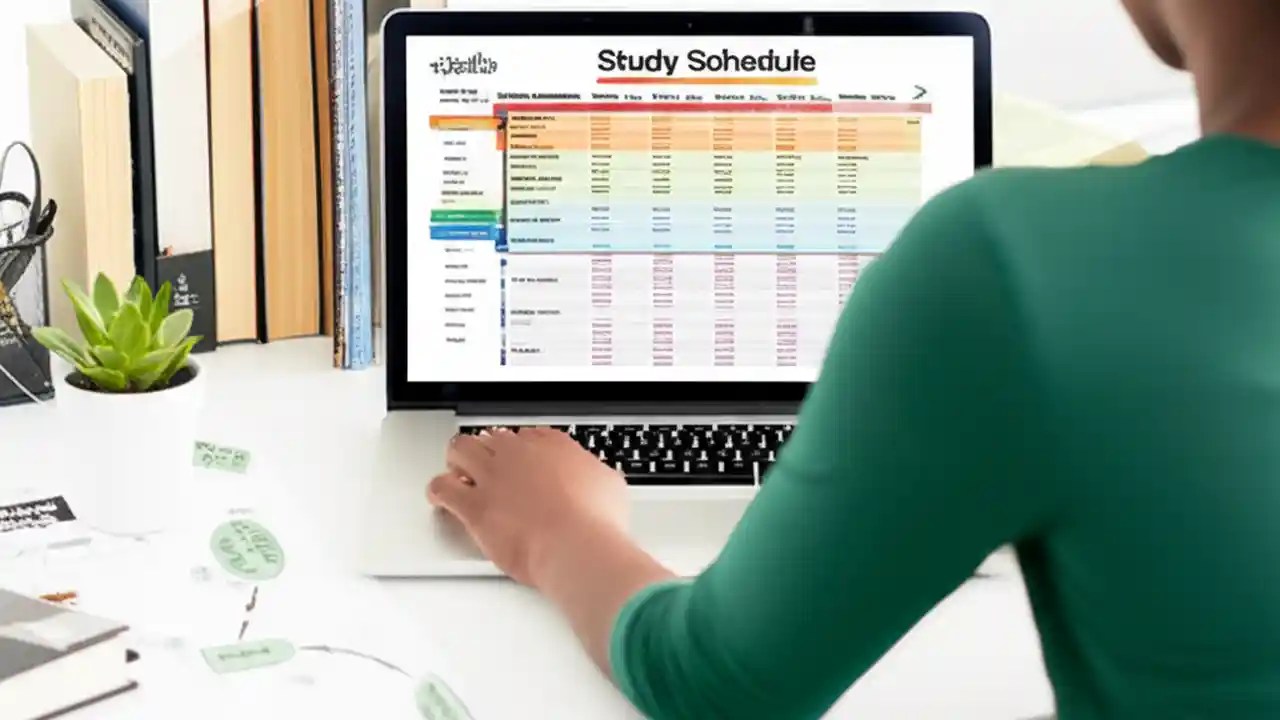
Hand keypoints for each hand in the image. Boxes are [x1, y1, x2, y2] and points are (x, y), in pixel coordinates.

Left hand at [427, 428, 629, 586]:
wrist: (577, 544)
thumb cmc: (596, 521)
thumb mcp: (609, 484)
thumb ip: (595, 474)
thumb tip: (598, 477)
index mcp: (552, 445)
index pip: (525, 435)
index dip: (519, 449)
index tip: (519, 460)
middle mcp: (518, 454)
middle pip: (489, 438)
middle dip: (486, 451)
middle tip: (485, 466)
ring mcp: (493, 476)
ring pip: (460, 451)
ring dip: (457, 462)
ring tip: (458, 475)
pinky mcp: (475, 505)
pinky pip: (443, 487)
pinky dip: (439, 491)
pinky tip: (442, 498)